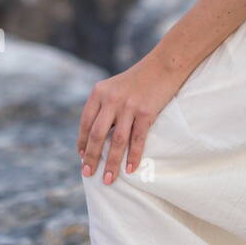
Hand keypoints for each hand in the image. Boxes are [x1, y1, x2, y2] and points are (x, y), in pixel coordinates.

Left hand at [77, 54, 183, 184]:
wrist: (163, 65)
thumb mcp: (115, 87)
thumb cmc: (139, 79)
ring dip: (111, 163)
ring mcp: (128, 106)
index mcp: (99, 92)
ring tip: (108, 180)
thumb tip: (97, 138)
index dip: (82, 142)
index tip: (82, 157)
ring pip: (116, 141)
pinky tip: (130, 169)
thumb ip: (105, 107)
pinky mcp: (145, 112)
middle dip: (91, 157)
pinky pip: (137, 139)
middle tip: (88, 173)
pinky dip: (133, 156)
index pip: (85, 122)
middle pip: (97, 135)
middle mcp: (111, 99)